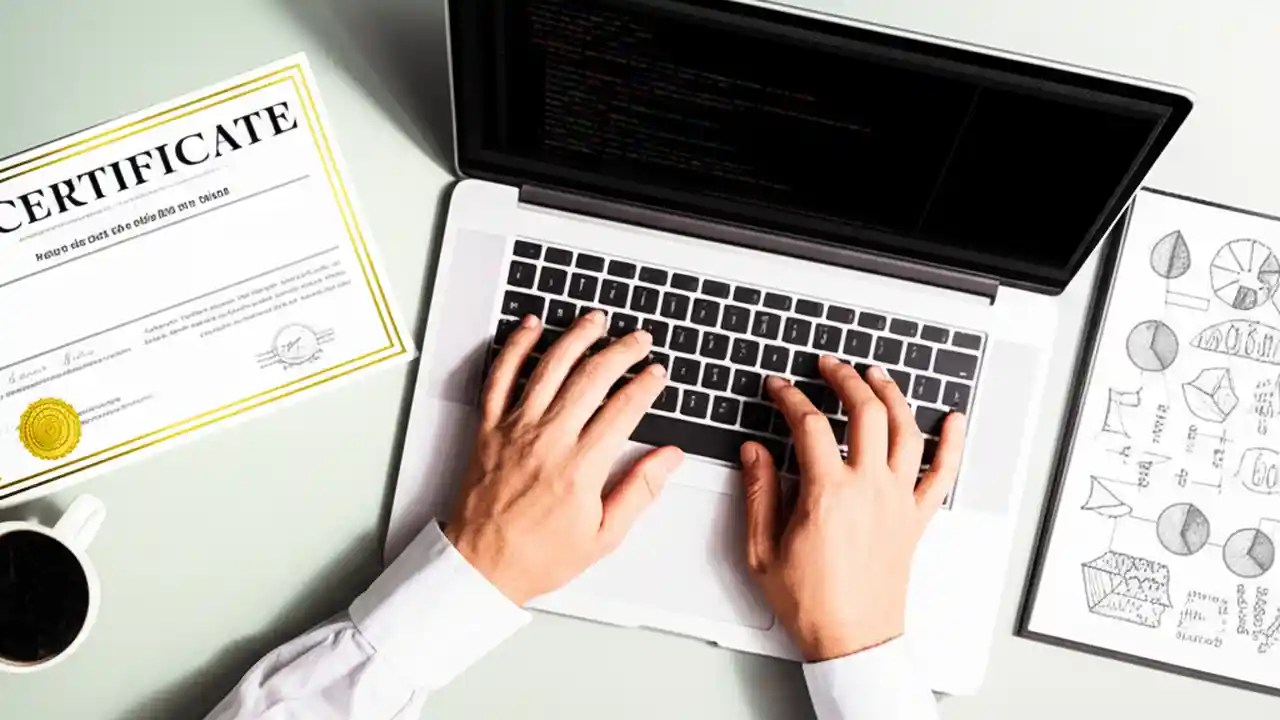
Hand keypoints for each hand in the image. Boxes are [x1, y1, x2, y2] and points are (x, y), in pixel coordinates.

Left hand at [445, 311, 683, 604]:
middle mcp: (548, 440)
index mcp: (581, 467)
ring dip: (576, 337)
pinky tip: (531, 327)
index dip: (646, 385)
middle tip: (639, 341)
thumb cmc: (540, 556)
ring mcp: (515, 429)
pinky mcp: (489, 428)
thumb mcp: (604, 535)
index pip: (624, 409)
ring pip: (550, 367)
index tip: (658, 374)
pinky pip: (501, 377)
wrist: (482, 566)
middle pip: (592, 378)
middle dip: (621, 352)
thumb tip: (670, 457)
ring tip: (596, 320)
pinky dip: (515, 347)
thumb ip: (640, 490)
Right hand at [740, 356, 965, 661]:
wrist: (852, 640)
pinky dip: (952, 442)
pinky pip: (942, 473)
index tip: (777, 387)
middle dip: (845, 378)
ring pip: (905, 430)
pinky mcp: (915, 518)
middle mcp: (869, 489)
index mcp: (827, 494)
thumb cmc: (810, 602)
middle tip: (828, 366)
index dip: (789, 397)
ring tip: (876, 374)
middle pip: (864, 412)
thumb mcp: (762, 550)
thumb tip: (753, 452)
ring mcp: (897, 500)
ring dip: (892, 394)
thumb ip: (758, 493)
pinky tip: (954, 420)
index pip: (808, 424)